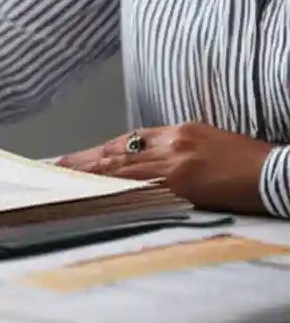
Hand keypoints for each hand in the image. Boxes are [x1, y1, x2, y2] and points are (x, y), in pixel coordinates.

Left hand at [56, 122, 272, 213]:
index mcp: (179, 131)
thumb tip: (151, 162)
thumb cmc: (248, 162)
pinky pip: (139, 184)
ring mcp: (176, 160)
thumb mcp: (209, 145)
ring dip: (89, 173)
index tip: (78, 157)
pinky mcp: (183, 180)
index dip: (100, 150)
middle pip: (118, 150)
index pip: (129, 140)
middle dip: (85, 160)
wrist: (276, 171)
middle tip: (55, 167)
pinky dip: (113, 187)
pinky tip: (94, 192)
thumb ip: (179, 151)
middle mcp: (173, 141)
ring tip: (62, 179)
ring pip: (121, 165)